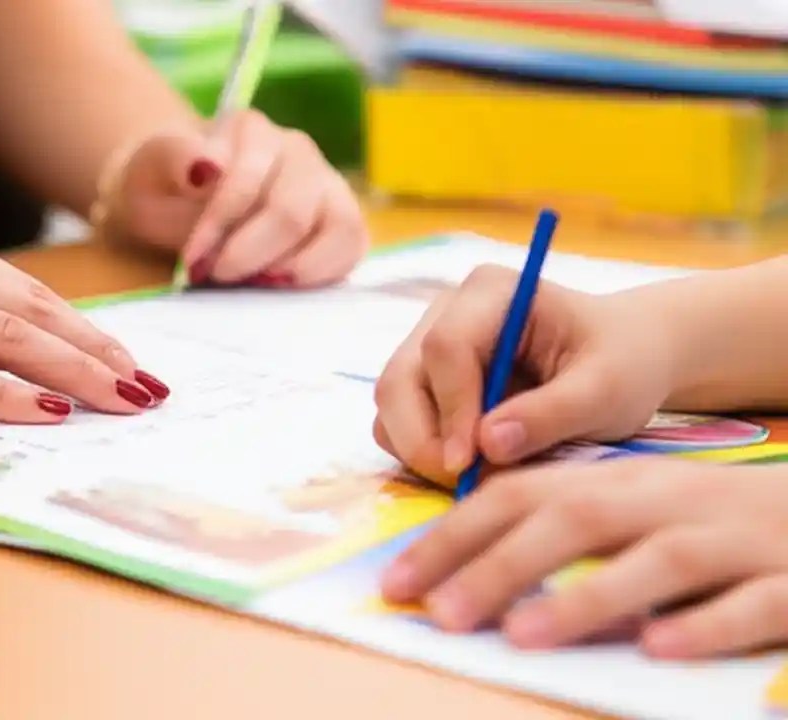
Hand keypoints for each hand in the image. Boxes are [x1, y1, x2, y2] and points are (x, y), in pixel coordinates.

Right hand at [0, 224, 168, 422]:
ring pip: (6, 340)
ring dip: (75, 370)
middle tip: (147, 383)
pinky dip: (8, 395)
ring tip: (124, 398)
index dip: (82, 325)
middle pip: (32, 312)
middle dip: (98, 350)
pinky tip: (51, 411)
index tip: (125, 355)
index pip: (24, 288)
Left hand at [108, 110, 367, 288]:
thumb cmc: (165, 185)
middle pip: (292, 212)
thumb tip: (207, 167)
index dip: (219, 228)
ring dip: (291, 267)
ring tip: (253, 281)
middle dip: (250, 255)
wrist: (177, 200)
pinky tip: (281, 283)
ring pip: (336, 227)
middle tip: (217, 275)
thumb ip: (174, 159)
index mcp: (250, 130)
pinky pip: (352, 246)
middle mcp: (297, 151)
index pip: (247, 181)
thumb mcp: (150, 169)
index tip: (192, 261)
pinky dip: (321, 272)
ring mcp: (325, 184)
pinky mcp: (341, 220)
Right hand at [373, 265, 677, 485]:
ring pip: (392, 404)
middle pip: (399, 378)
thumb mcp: (606, 392)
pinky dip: (423, 450)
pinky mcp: (426, 380)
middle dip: (422, 437)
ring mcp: (428, 345)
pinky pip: (399, 421)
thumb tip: (486, 445)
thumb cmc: (624, 364)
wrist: (627, 359)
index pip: (444, 347)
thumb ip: (550, 414)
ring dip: (420, 448)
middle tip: (463, 481)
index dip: (450, 408)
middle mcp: (447, 312)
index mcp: (492, 293)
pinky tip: (470, 464)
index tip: (469, 462)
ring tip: (474, 475)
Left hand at [381, 458, 787, 658]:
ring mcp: (729, 540)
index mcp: (616, 483)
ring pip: (656, 561)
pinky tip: (658, 647)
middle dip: (500, 565)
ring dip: (586, 597)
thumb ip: (555, 528)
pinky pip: (748, 602)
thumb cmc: (704, 519)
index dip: (455, 535)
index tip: (397, 581)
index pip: (520, 496)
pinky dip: (703, 622)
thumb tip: (461, 568)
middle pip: (574, 522)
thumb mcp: (627, 509)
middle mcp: (664, 502)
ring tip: (523, 636)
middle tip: (441, 613)